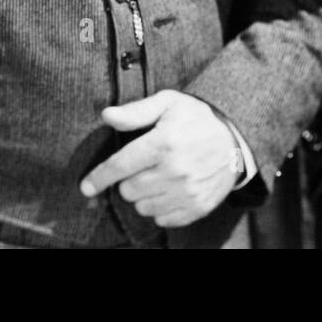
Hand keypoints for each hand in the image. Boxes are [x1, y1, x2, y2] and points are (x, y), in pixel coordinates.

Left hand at [79, 90, 242, 227]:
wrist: (235, 140)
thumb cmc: (196, 118)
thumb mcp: (168, 103)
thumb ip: (135, 111)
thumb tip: (106, 115)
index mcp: (163, 143)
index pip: (121, 166)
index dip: (99, 177)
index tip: (85, 187)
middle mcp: (175, 171)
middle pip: (128, 190)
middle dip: (128, 179)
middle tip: (144, 165)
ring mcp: (187, 193)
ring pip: (143, 207)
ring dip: (143, 195)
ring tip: (157, 176)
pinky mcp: (197, 208)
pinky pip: (162, 219)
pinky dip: (159, 207)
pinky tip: (169, 190)